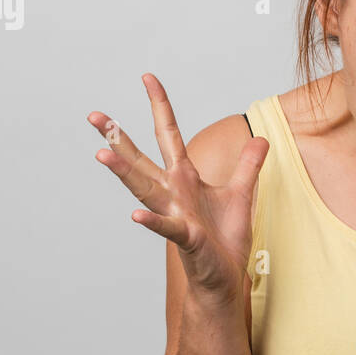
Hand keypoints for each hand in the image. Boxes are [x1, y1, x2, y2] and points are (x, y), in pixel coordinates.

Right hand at [87, 73, 268, 303]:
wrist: (225, 277)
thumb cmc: (225, 238)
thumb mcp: (242, 194)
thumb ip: (249, 166)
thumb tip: (262, 139)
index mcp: (185, 178)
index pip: (168, 134)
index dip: (159, 105)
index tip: (147, 77)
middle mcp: (173, 193)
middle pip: (141, 158)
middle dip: (118, 137)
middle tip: (93, 115)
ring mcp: (175, 214)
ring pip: (144, 188)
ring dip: (124, 172)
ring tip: (101, 154)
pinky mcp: (186, 238)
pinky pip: (166, 227)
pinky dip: (151, 222)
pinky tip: (134, 215)